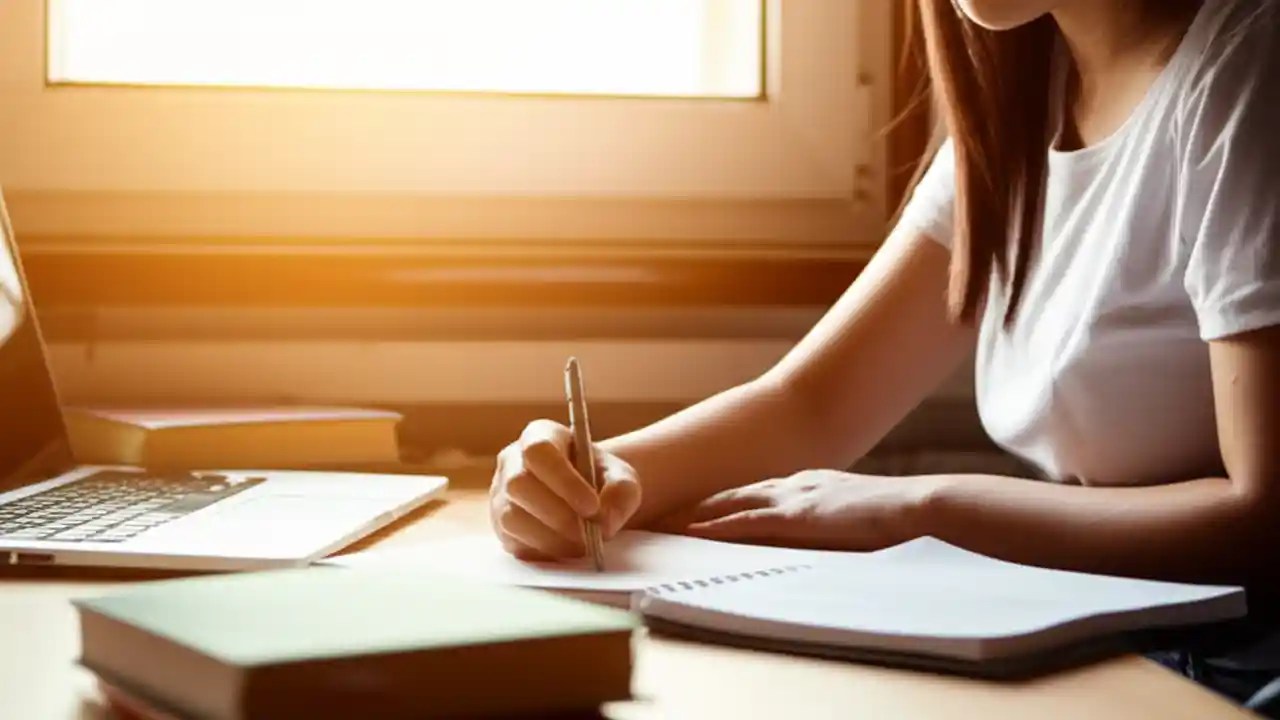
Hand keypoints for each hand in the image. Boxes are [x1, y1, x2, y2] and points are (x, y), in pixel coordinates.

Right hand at [490, 420, 642, 560]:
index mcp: (540, 436)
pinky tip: (569, 549)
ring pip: (512, 517)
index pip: (539, 450)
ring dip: (551, 537)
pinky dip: (545, 551)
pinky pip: (514, 542)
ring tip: (584, 545)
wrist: (589, 501)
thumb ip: (620, 494)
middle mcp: (512, 462)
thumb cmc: (602, 481)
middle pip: (519, 484)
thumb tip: (603, 523)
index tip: (592, 506)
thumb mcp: (622, 479)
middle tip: (589, 533)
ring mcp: (501, 495)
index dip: (563, 479)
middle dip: (557, 514)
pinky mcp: (502, 528)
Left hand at [680, 470, 934, 550]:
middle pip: (737, 492)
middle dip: (701, 502)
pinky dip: (718, 526)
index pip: (758, 492)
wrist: (922, 506)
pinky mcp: (799, 516)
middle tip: (668, 511)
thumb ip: (834, 525)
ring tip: (666, 521)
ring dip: (698, 513)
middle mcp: (798, 484)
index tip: (699, 508)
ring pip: (733, 503)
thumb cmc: (899, 519)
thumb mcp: (858, 519)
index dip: (726, 501)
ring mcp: (796, 497)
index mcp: (813, 485)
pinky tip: (694, 531)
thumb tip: (824, 538)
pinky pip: (748, 521)